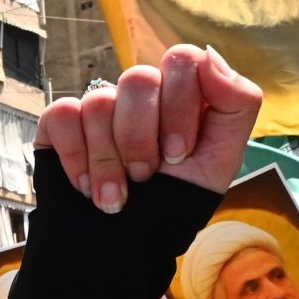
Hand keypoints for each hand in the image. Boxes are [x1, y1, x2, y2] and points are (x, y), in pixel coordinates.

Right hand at [37, 44, 262, 209]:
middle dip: (141, 138)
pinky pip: (63, 116)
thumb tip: (211, 55)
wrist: (125, 243)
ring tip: (116, 195)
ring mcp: (99, 105)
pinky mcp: (61, 122)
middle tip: (147, 175)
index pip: (181, 59)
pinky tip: (87, 186)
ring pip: (99, 103)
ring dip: (109, 162)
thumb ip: (236, 102)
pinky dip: (77, 158)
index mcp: (182, 93)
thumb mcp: (222, 159)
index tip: (179, 154)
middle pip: (137, 78)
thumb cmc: (175, 199)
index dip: (179, 106)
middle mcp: (140, 93)